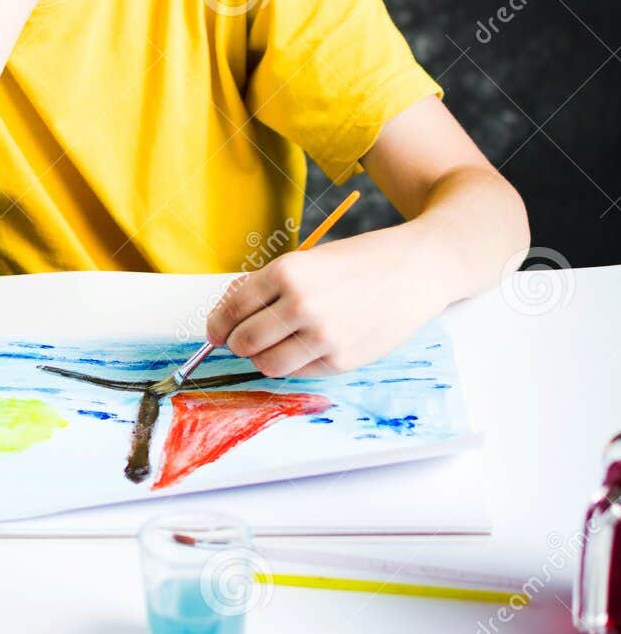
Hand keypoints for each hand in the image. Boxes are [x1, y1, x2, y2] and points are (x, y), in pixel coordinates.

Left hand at [204, 223, 451, 377]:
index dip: (217, 325)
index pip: (231, 310)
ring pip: (267, 364)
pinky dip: (296, 364)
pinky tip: (309, 346)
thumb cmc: (361, 262)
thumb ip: (269, 287)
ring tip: (276, 345)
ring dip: (264, 358)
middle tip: (242, 341)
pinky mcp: (342, 360)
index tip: (216, 332)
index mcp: (286, 273)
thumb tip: (228, 315)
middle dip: (237, 343)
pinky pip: (299, 372)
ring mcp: (322, 336)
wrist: (417, 268)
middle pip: (243, 342)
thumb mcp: (309, 261)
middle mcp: (300, 305)